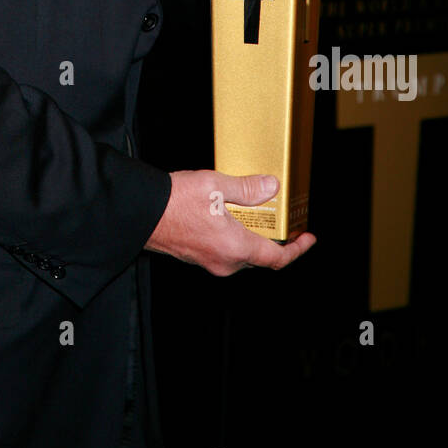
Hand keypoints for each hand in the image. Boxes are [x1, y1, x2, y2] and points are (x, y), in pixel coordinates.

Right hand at [144, 169, 315, 273]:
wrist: (140, 213)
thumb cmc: (173, 201)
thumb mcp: (215, 185)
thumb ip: (247, 188)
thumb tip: (271, 186)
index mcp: (235, 247)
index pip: (277, 258)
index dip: (297, 249)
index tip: (307, 238)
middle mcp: (225, 262)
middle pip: (261, 256)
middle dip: (274, 238)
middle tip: (281, 216)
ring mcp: (210, 261)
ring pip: (243, 253)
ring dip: (253, 235)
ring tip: (255, 210)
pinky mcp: (198, 256)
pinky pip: (227, 251)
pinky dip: (236, 236)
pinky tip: (230, 214)